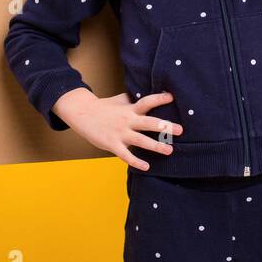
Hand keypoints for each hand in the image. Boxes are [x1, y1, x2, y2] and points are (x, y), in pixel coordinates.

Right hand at [53, 88, 182, 170]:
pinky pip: (125, 155)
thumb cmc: (104, 107)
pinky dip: (136, 161)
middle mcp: (127, 120)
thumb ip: (135, 99)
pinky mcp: (112, 144)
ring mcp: (120, 133)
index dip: (159, 98)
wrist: (81, 114)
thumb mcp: (120, 100)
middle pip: (148, 123)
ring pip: (140, 140)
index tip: (172, 97)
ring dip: (156, 146)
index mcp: (130, 108)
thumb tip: (152, 95)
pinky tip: (147, 166)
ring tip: (169, 150)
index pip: (147, 101)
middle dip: (165, 127)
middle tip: (180, 130)